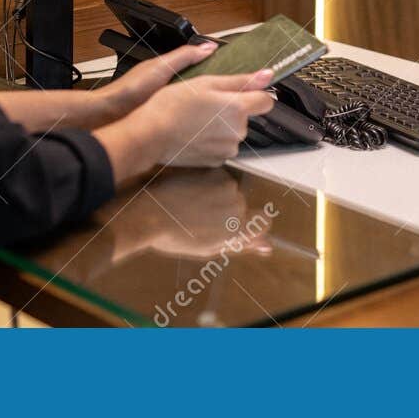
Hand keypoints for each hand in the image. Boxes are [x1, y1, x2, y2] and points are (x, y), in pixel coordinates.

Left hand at [93, 42, 218, 123]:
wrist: (110, 114)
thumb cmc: (130, 89)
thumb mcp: (162, 67)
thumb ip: (184, 56)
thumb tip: (208, 46)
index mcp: (168, 67)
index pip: (196, 61)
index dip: (213, 64)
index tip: (230, 69)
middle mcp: (168, 83)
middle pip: (196, 81)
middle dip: (211, 85)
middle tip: (228, 90)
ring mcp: (165, 100)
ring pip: (191, 98)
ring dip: (202, 101)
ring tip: (219, 104)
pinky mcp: (163, 116)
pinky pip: (184, 112)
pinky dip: (192, 114)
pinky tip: (201, 119)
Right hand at [97, 70, 276, 179]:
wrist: (151, 135)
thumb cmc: (173, 105)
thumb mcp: (206, 83)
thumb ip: (240, 81)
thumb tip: (268, 75)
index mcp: (238, 109)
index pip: (266, 101)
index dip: (256, 93)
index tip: (242, 90)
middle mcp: (238, 132)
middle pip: (246, 116)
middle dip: (231, 109)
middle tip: (206, 102)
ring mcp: (227, 149)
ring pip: (233, 131)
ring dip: (221, 125)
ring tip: (197, 118)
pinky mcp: (216, 161)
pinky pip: (221, 145)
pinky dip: (212, 139)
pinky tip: (194, 132)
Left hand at [109, 169, 272, 261]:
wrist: (149, 215)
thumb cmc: (177, 238)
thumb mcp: (211, 248)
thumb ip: (243, 244)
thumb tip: (269, 246)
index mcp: (239, 227)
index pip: (264, 221)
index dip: (252, 223)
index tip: (233, 225)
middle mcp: (238, 203)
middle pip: (241, 204)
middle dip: (225, 209)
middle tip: (199, 217)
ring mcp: (226, 184)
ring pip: (228, 188)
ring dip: (215, 194)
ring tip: (190, 204)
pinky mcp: (212, 170)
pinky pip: (217, 175)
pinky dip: (206, 181)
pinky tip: (187, 190)